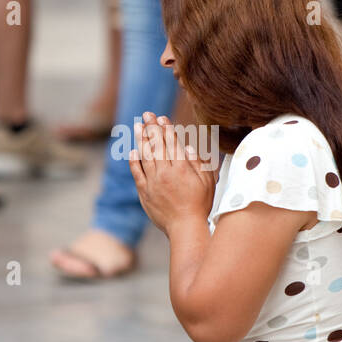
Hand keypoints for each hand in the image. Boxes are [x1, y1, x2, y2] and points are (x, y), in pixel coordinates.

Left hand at [129, 112, 215, 232]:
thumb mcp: (207, 182)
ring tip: (138, 126)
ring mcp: (153, 182)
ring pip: (145, 156)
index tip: (162, 118)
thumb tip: (186, 147)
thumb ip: (198, 163)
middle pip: (157, 145)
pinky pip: (137, 173)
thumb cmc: (200, 205)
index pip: (172, 143)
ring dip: (141, 139)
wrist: (185, 227)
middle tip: (147, 114)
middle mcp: (166, 172)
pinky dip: (134, 161)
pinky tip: (133, 151)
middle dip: (152, 128)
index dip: (166, 128)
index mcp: (182, 168)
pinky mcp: (145, 192)